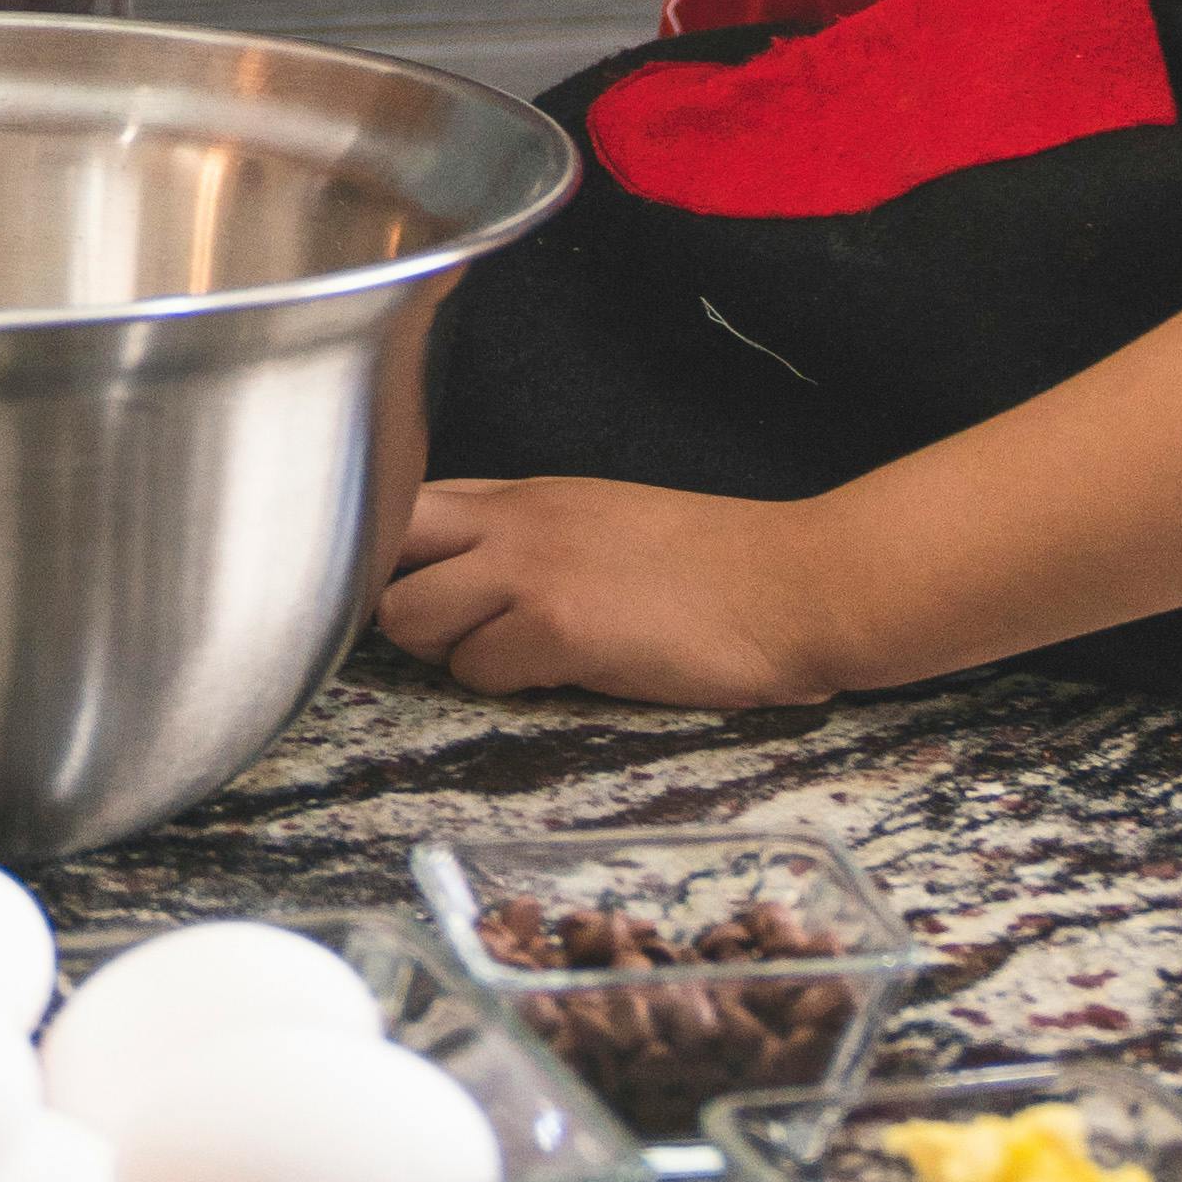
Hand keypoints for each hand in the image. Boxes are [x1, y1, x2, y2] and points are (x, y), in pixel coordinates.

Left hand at [376, 470, 853, 707]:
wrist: (796, 586)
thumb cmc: (722, 566)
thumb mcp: (610, 520)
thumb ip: (537, 535)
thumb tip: (479, 575)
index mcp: (529, 494)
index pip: (411, 504)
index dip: (402, 557)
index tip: (424, 593)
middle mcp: (516, 520)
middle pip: (385, 550)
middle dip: (399, 599)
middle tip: (453, 635)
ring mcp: (529, 570)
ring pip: (408, 615)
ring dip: (446, 651)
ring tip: (510, 662)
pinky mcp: (555, 628)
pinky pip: (474, 670)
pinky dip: (504, 687)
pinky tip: (558, 680)